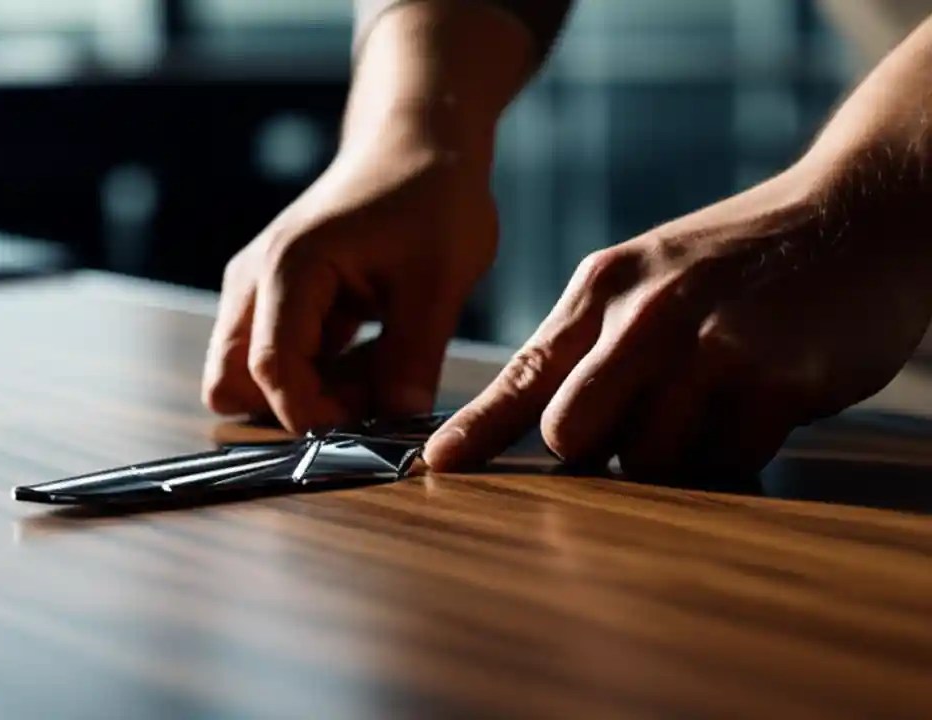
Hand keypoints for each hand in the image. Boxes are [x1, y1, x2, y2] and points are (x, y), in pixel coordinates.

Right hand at [202, 130, 497, 431]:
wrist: (415, 142)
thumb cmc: (429, 194)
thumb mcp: (440, 279)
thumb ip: (415, 356)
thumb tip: (401, 422)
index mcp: (288, 269)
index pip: (269, 369)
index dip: (313, 414)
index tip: (368, 425)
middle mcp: (255, 281)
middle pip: (230, 380)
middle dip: (293, 407)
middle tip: (363, 400)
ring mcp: (259, 288)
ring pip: (249, 373)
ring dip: (307, 391)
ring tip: (376, 371)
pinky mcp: (276, 296)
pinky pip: (277, 356)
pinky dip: (319, 372)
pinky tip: (373, 353)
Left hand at [426, 162, 931, 476]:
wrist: (855, 217)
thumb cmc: (734, 262)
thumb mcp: (645, 278)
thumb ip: (587, 343)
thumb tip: (536, 426)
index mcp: (603, 288)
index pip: (522, 375)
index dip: (476, 431)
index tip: (437, 466)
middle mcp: (644, 315)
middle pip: (571, 435)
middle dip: (598, 449)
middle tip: (646, 416)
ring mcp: (709, 346)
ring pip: (649, 461)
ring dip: (676, 451)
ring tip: (715, 396)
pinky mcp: (774, 380)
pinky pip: (725, 461)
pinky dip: (736, 449)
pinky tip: (758, 400)